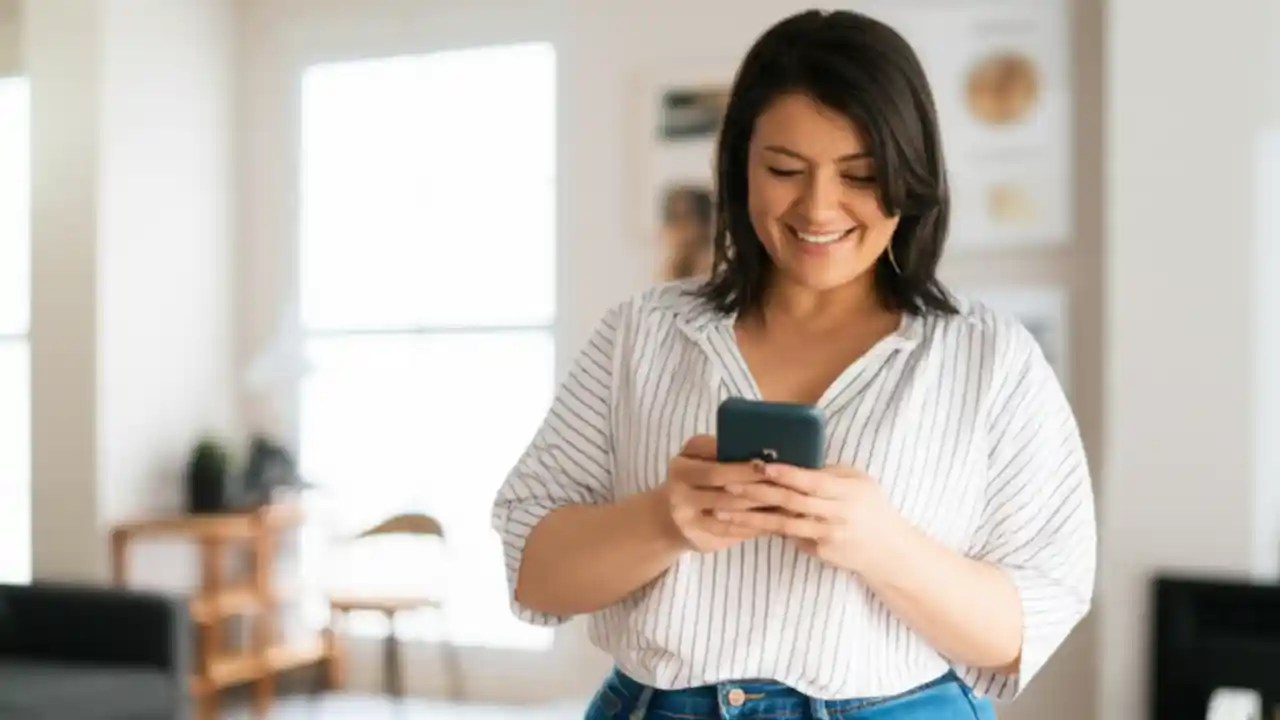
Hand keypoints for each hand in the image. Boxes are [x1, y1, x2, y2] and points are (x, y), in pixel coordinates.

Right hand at [656, 435, 773, 552]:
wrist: (667, 517)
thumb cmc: (694, 480)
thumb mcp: (697, 459)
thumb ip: (719, 452)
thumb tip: (761, 449)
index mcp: (681, 466)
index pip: (715, 465)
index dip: (742, 466)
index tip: (768, 464)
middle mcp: (678, 490)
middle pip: (724, 488)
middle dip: (756, 485)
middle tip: (784, 483)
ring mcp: (686, 516)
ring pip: (730, 511)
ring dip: (759, 506)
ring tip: (784, 499)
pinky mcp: (696, 537)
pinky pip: (729, 531)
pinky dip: (752, 525)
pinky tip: (771, 520)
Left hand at [715, 464, 906, 573]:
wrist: (887, 550)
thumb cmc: (870, 507)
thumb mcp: (858, 482)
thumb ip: (828, 473)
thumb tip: (792, 463)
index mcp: (846, 492)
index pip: (811, 482)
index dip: (785, 474)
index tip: (760, 466)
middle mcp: (835, 515)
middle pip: (790, 503)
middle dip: (756, 493)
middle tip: (727, 484)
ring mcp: (826, 536)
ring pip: (782, 525)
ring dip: (750, 518)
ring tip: (722, 512)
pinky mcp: (819, 552)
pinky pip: (788, 537)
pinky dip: (764, 530)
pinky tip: (740, 525)